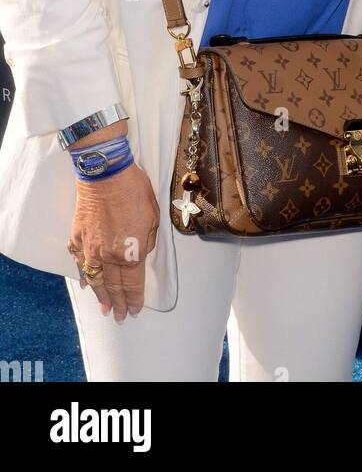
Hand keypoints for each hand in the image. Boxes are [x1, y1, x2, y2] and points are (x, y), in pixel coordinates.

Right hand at [70, 161, 159, 320]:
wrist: (106, 175)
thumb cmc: (134, 192)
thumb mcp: (153, 217)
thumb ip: (147, 242)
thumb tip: (140, 254)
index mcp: (130, 253)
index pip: (133, 284)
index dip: (134, 299)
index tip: (134, 310)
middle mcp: (109, 256)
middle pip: (113, 286)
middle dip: (118, 303)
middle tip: (119, 317)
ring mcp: (91, 249)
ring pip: (95, 280)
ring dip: (100, 296)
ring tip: (104, 309)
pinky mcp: (78, 238)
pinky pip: (80, 263)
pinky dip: (83, 276)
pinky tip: (85, 284)